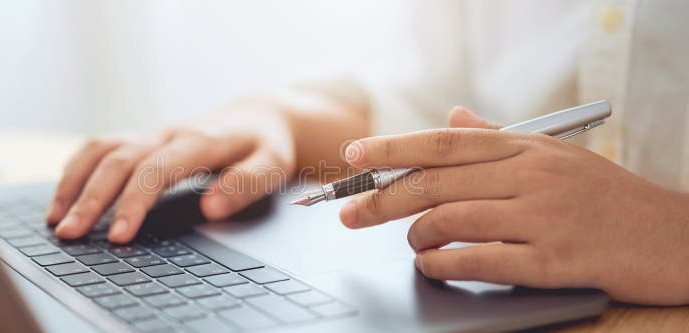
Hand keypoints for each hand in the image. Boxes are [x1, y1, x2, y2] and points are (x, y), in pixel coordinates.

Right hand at [46, 99, 296, 242]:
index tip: (118, 236)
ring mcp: (154, 136)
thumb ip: (246, 185)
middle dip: (91, 198)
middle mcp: (169, 135)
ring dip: (75, 182)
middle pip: (119, 160)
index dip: (134, 202)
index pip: (156, 171)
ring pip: (102, 149)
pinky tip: (65, 193)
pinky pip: (102, 147)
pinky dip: (78, 168)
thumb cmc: (266, 146)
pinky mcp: (145, 141)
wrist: (260, 117)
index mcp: (200, 142)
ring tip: (55, 219)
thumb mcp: (272, 166)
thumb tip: (212, 208)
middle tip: (70, 234)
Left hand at [339, 106, 688, 304]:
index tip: (353, 157)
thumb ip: (498, 138)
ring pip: (452, 220)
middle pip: (436, 182)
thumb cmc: (607, 199)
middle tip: (350, 215)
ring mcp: (544, 218)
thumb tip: (452, 118)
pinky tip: (433, 266)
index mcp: (526, 148)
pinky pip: (481, 260)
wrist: (676, 238)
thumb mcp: (556, 156)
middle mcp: (531, 176)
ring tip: (411, 245)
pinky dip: (445, 264)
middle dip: (382, 198)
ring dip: (416, 237)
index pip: (444, 143)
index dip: (392, 148)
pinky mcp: (555, 260)